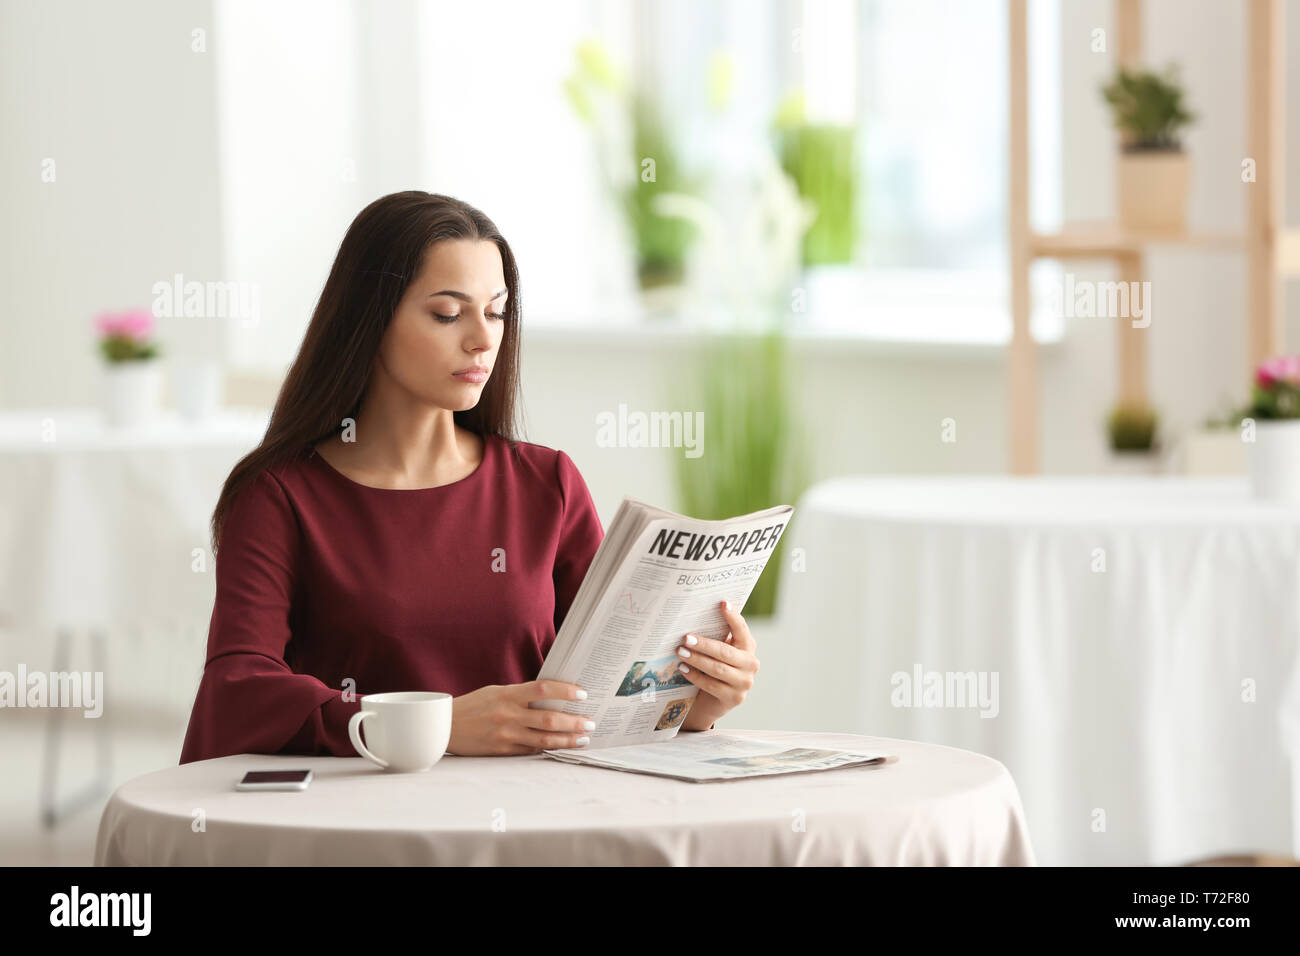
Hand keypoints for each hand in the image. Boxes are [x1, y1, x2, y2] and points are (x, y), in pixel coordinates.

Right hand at [447, 680, 595, 755]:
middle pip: (549, 719)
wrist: (444, 727)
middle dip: (575, 722)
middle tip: (591, 723)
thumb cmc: (474, 706)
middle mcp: (508, 715)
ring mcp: (506, 735)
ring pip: (544, 740)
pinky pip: (531, 752)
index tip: (583, 694)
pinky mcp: (502, 752)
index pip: (543, 689)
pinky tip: (560, 748)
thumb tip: (551, 696)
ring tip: (583, 739)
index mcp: (507, 695)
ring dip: (568, 740)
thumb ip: (521, 695)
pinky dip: (548, 750)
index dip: (565, 691)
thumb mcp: (496, 692)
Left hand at [677, 600, 758, 731]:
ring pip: (717, 669)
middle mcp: (751, 664)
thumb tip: (695, 615)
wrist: (714, 700)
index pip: (742, 629)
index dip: (733, 617)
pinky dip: (695, 676)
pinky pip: (711, 685)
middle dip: (704, 644)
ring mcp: (744, 683)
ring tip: (680, 652)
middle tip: (685, 638)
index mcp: (748, 646)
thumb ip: (716, 636)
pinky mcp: (734, 698)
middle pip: (725, 652)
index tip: (722, 603)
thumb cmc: (714, 667)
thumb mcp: (719, 651)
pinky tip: (682, 668)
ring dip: (696, 660)